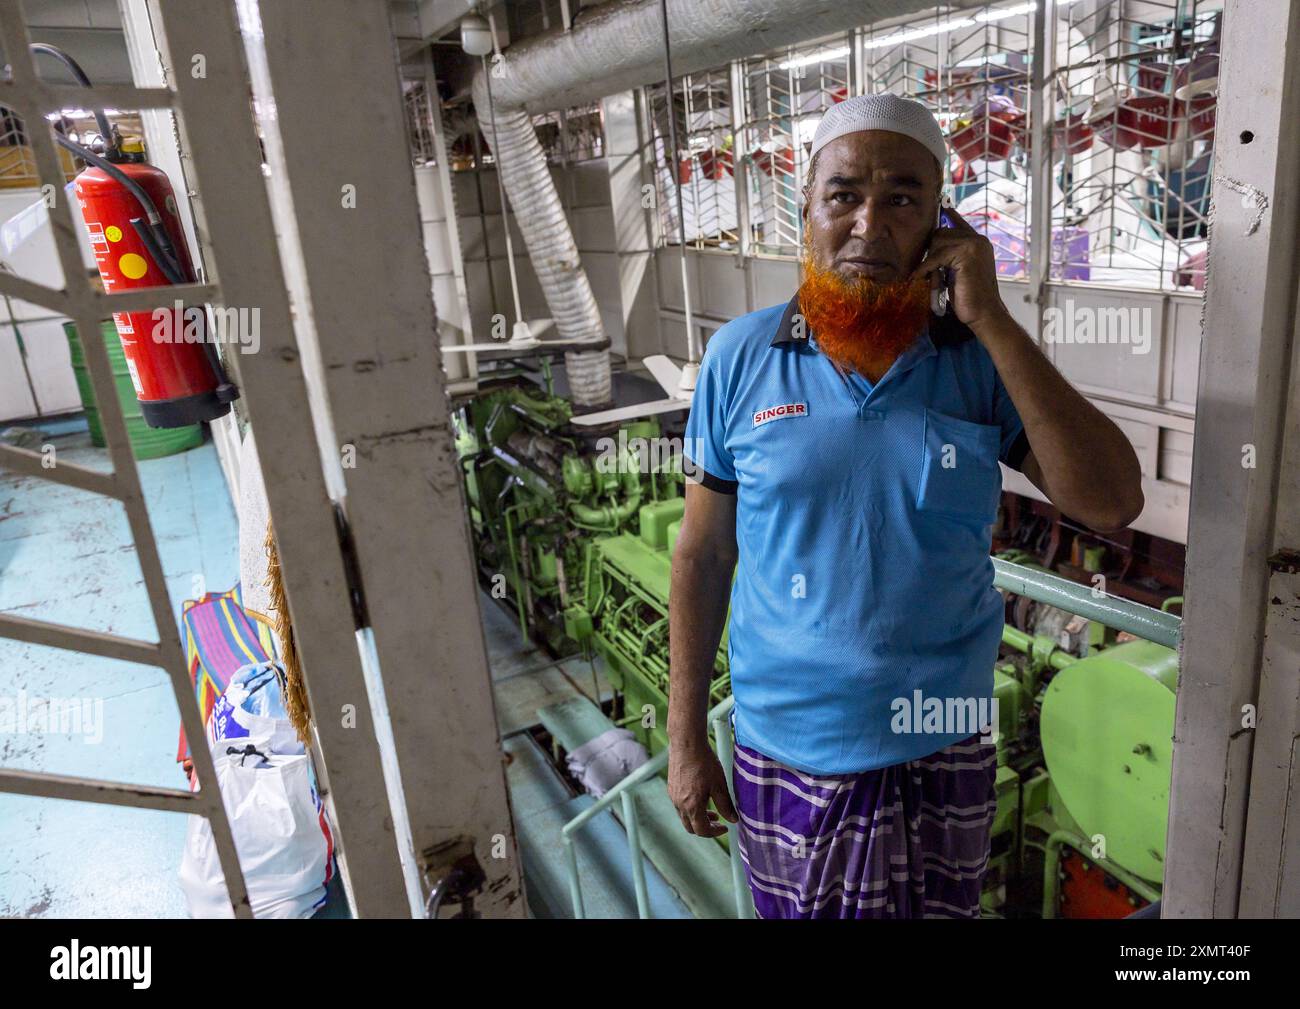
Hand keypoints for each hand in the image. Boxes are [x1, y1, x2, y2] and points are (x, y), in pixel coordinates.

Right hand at [668, 740, 737, 837]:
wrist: (687, 743)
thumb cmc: (703, 762)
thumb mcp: (719, 785)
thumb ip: (726, 805)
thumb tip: (733, 819)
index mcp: (691, 806)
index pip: (702, 830)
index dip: (715, 832)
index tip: (725, 827)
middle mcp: (679, 804)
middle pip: (691, 827)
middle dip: (705, 827)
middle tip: (718, 821)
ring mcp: (673, 796)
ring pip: (684, 816)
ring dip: (698, 817)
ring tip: (711, 807)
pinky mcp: (671, 788)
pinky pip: (680, 805)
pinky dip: (691, 808)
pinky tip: (700, 796)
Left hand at [919, 206, 1012, 332]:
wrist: (984, 313)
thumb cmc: (969, 297)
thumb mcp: (958, 271)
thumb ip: (950, 256)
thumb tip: (932, 246)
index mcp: (978, 242)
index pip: (958, 221)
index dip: (947, 213)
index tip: (941, 201)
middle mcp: (978, 239)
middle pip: (940, 232)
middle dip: (931, 252)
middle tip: (930, 273)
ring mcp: (974, 245)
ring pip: (937, 242)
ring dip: (930, 262)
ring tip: (933, 280)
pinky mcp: (967, 254)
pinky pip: (936, 256)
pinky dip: (926, 269)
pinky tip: (920, 278)